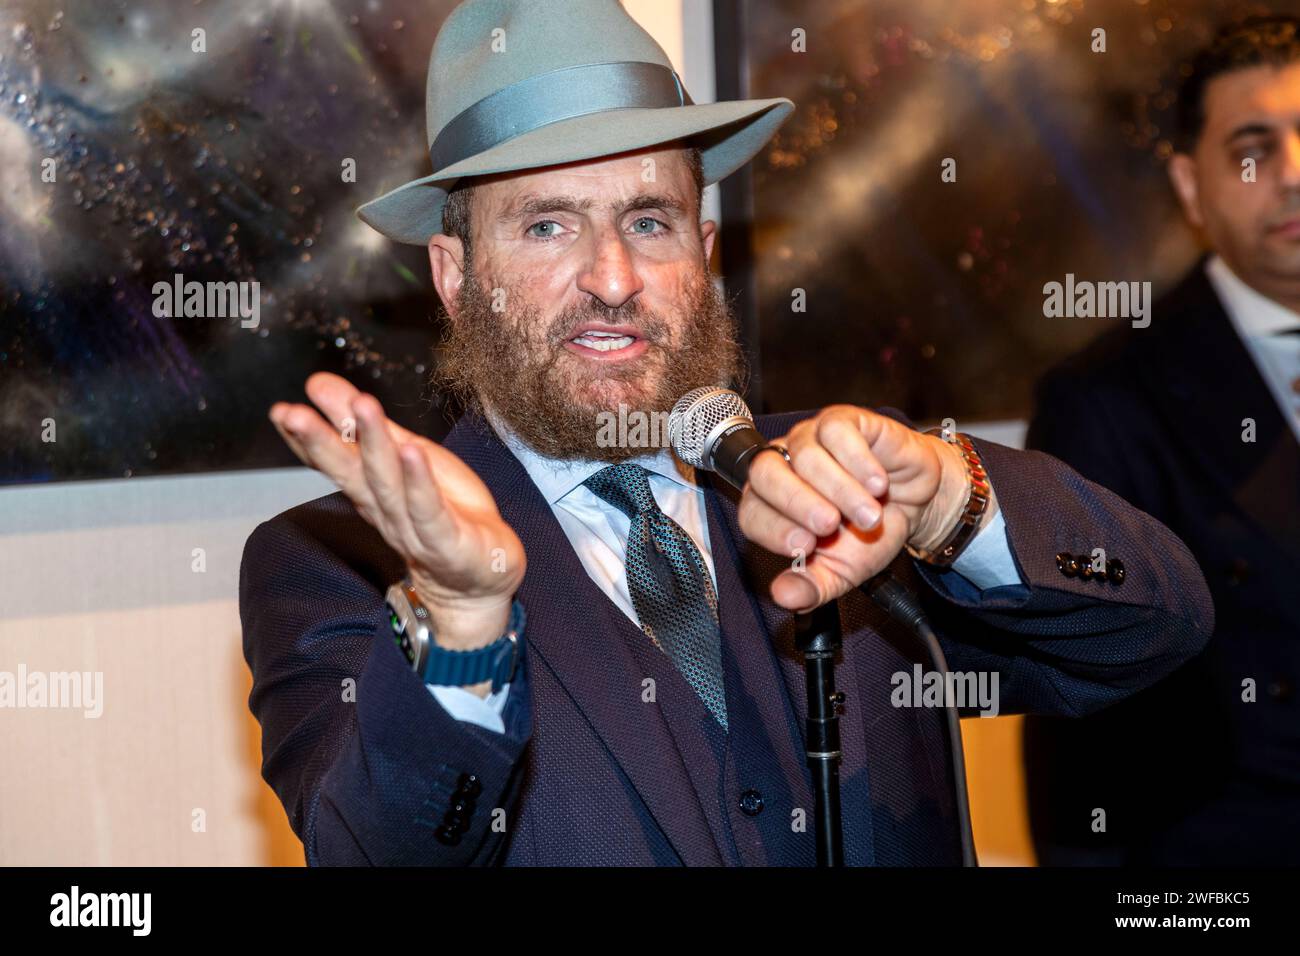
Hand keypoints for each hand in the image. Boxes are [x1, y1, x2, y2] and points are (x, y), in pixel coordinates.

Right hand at [269, 373, 524, 654]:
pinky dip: (419, 483)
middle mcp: (386, 510)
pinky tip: (411, 453)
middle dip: (321, 442)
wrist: (482, 577)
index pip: (335, 463)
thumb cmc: (446, 513)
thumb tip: (319, 384)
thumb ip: (366, 426)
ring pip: (388, 486)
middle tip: (293, 414)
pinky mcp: (448, 544)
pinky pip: (430, 512)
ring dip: (373, 445)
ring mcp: (415, 529)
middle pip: (350, 473)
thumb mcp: (406, 457)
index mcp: (373, 491)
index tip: (282, 412)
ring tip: (362, 406)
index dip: (307, 440)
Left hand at [737, 405, 992, 611]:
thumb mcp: (844, 572)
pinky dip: (857, 460)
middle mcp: (783, 467)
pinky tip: (876, 484)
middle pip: (764, 474)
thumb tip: (784, 596)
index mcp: (772, 505)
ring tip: (869, 516)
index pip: (752, 512)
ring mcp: (810, 439)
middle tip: (829, 526)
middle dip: (796, 503)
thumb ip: (812, 586)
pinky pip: (837, 431)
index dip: (772, 529)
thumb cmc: (869, 534)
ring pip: (806, 454)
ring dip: (840, 489)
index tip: (803, 547)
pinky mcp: (841, 421)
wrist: (915, 505)